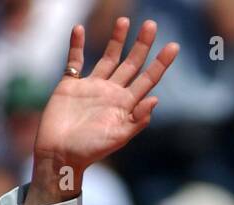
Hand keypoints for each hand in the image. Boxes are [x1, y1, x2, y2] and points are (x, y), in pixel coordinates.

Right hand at [28, 18, 177, 204]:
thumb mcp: (118, 137)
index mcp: (126, 105)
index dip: (160, 63)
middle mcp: (112, 93)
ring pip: (108, 58)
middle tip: (152, 24)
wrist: (59, 154)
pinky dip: (77, 45)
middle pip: (131, 64)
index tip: (174, 46)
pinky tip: (79, 29)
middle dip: (142, 45)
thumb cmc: (89, 150)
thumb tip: (156, 99)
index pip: (148, 80)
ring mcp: (92, 87)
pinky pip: (75, 60)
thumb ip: (137, 120)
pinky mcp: (71, 85)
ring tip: (124, 20)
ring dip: (116, 40)